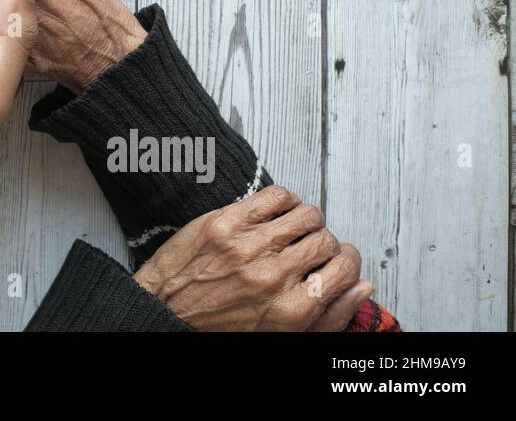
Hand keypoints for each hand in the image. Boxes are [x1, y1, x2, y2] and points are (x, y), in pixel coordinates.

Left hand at [133, 185, 373, 331]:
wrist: (166, 310)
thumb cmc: (224, 324)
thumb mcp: (281, 333)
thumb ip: (329, 315)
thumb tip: (363, 285)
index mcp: (290, 310)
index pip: (345, 269)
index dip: (348, 261)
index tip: (339, 260)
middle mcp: (272, 276)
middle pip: (327, 241)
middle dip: (326, 242)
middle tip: (310, 247)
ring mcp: (247, 246)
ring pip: (306, 214)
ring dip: (307, 220)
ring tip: (294, 229)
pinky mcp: (225, 222)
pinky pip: (275, 195)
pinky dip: (286, 199)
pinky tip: (277, 212)